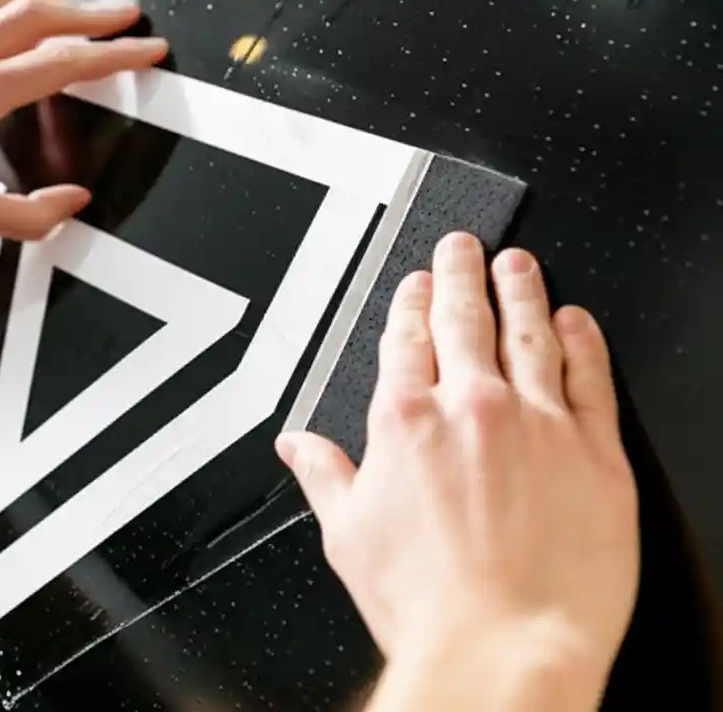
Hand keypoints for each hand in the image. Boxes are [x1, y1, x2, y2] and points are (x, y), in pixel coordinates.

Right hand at [275, 233, 638, 688]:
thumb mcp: (347, 535)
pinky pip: (590, 376)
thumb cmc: (428, 602)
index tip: (414, 286)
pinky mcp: (595, 451)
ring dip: (522, 290)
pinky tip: (577, 322)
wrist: (503, 646)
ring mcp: (538, 424)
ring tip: (518, 265)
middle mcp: (471, 408)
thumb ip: (322, 475)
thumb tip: (297, 447)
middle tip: (462, 247)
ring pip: (530, 332)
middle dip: (460, 274)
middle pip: (465, 318)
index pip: (406, 339)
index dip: (409, 304)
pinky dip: (583, 340)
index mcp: (405, 422)